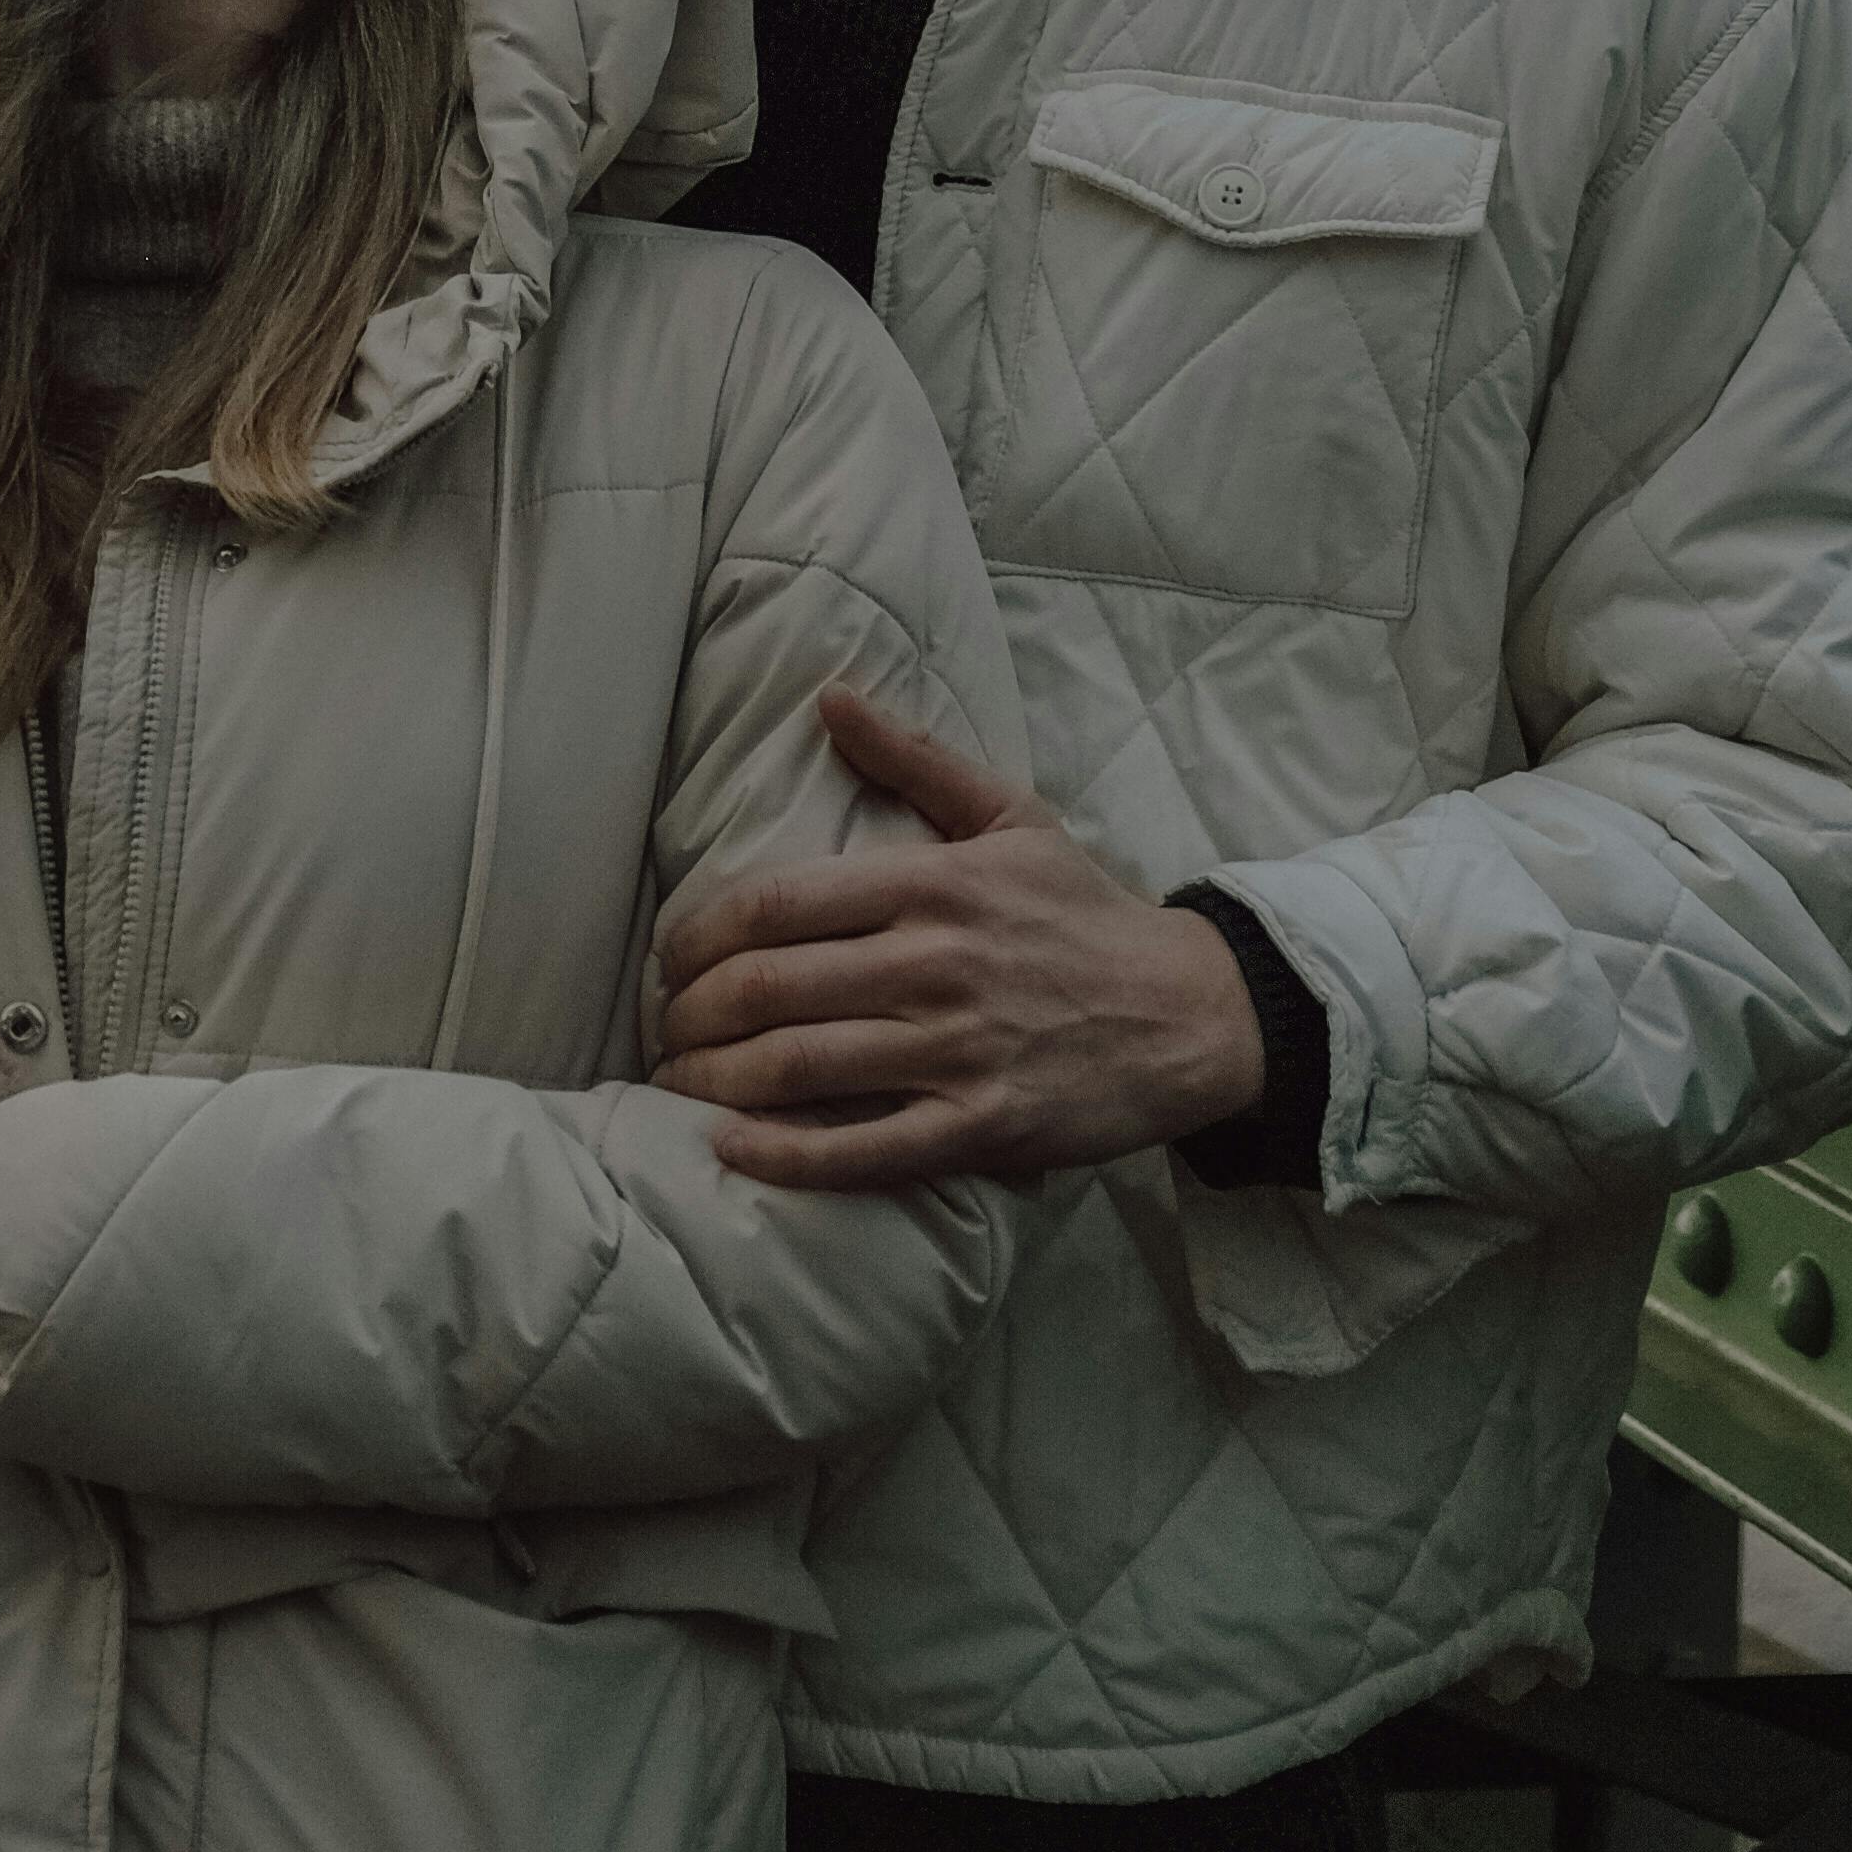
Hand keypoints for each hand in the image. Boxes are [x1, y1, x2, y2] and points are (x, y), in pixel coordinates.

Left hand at [654, 684, 1265, 1190]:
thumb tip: (830, 697)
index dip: (697, 937)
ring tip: (678, 1081)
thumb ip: (914, 758)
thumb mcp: (1010, 816)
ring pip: (799, 1069)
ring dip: (714, 1080)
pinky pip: (861, 1150)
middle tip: (663, 1026)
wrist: (1187, 1013)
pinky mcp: (979, 1128)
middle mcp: (934, 964)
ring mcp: (956, 1051)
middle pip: (768, 989)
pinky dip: (783, 1154)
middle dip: (690, 1013)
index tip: (670, 958)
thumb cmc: (1086, 912)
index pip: (774, 904)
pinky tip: (732, 1147)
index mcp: (931, 883)